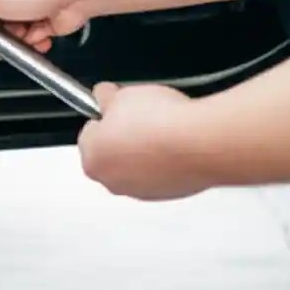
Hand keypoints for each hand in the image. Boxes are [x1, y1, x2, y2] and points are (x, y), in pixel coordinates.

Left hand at [78, 83, 208, 200]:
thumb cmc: (159, 123)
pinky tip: (177, 143)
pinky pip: (160, 175)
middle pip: (111, 154)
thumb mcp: (122, 95)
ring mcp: (140, 191)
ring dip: (145, 150)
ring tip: (163, 128)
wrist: (199, 143)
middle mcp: (112, 182)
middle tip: (140, 116)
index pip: (90, 133)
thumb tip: (104, 96)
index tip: (117, 105)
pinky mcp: (167, 195)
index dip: (106, 115)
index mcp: (92, 158)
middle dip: (123, 136)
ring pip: (136, 166)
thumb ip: (105, 97)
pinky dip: (166, 161)